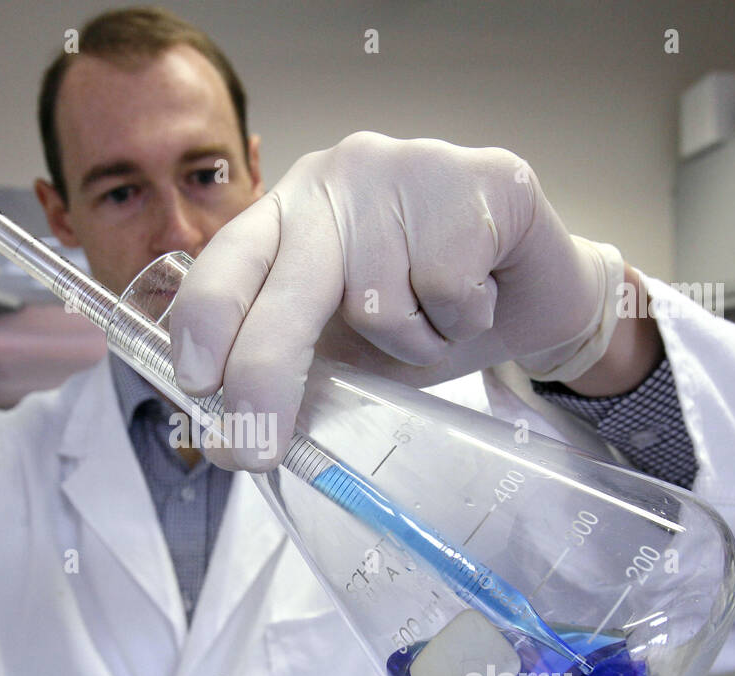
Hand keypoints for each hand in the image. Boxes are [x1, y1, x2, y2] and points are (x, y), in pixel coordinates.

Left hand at [169, 131, 625, 469]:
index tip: (195, 381)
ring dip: (411, 343)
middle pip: (290, 288)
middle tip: (256, 451)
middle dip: (266, 376)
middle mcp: (338, 177)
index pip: (230, 257)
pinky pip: (447, 290)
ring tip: (439, 320)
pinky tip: (482, 294)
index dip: (206, 318)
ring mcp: (406, 166)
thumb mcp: (352, 347)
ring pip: (378, 302)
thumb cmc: (431, 315)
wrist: (539, 290)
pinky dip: (465, 319)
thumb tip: (226, 444)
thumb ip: (296, 370)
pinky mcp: (479, 176)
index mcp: (292, 211)